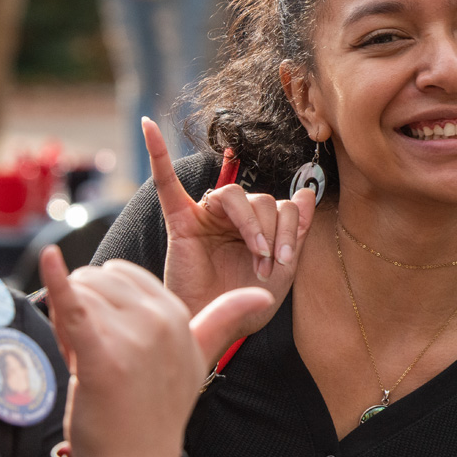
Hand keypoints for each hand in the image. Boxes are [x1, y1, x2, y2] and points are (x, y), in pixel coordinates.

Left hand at [40, 245, 273, 456]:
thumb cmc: (161, 408)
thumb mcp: (199, 356)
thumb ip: (225, 318)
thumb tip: (265, 294)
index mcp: (178, 313)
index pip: (123, 275)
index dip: (105, 301)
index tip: (108, 335)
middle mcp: (160, 320)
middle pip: (96, 280)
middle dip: (82, 305)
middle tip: (88, 348)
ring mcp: (134, 337)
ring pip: (78, 294)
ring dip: (63, 319)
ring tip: (77, 356)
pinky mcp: (103, 356)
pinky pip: (74, 308)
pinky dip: (56, 282)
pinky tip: (48, 262)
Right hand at [145, 118, 315, 333]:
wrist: (214, 327)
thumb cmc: (243, 306)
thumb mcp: (283, 270)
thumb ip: (296, 231)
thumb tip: (308, 191)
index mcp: (260, 226)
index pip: (284, 206)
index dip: (293, 229)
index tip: (288, 261)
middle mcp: (234, 217)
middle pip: (263, 199)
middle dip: (274, 231)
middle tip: (270, 264)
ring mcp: (207, 216)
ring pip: (237, 195)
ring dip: (253, 224)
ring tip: (256, 253)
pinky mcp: (181, 221)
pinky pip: (167, 184)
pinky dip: (157, 155)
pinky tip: (149, 129)